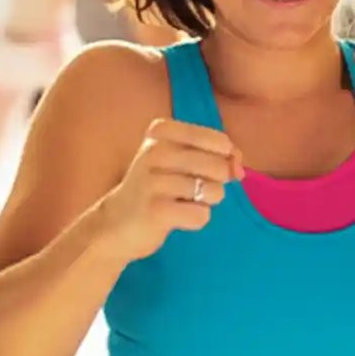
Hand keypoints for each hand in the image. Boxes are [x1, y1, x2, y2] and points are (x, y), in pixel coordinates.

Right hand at [96, 119, 243, 262]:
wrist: (115, 223)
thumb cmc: (158, 187)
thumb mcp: (181, 160)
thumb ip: (218, 155)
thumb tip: (239, 168)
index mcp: (161, 131)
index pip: (218, 140)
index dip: (227, 157)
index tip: (213, 166)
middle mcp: (154, 151)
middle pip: (218, 166)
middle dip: (217, 183)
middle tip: (193, 188)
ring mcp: (153, 181)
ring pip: (213, 191)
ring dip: (206, 202)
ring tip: (183, 202)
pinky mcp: (156, 211)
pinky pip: (202, 215)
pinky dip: (196, 219)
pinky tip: (176, 217)